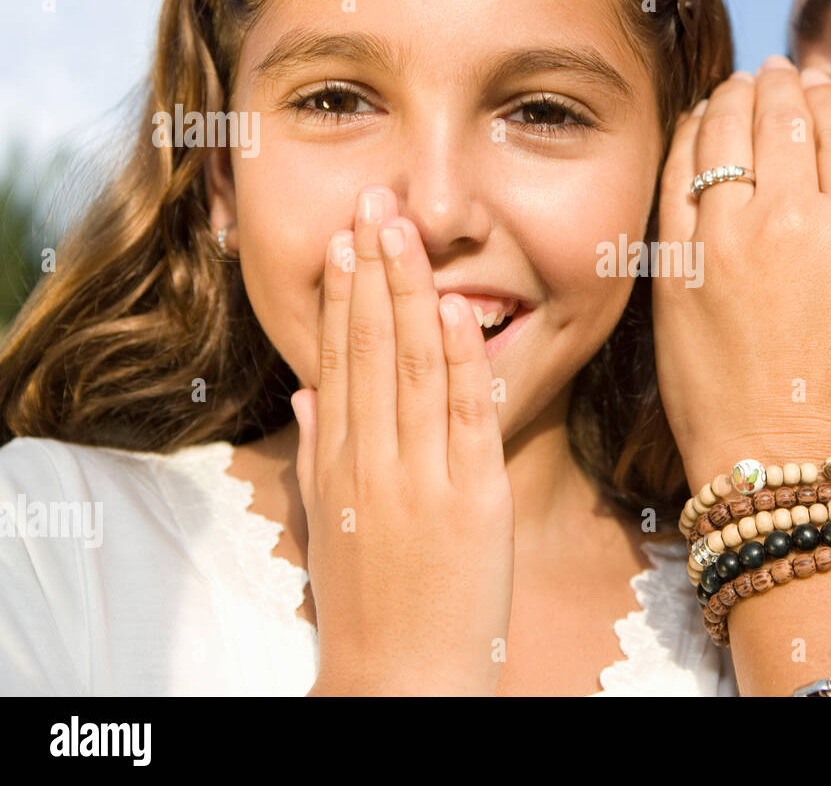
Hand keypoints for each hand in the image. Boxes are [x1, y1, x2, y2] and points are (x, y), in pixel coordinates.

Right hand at [291, 185, 512, 694]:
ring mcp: (420, 477)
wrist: (400, 678)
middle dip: (371, 273)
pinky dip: (461, 359)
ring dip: (408, 294)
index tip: (344, 239)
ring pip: (410, 368)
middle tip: (373, 204)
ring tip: (403, 232)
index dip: (341, 295)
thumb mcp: (330, 524)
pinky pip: (465, 415)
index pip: (336, 359)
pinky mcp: (472, 498)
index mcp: (338, 463)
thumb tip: (306, 392)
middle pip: (368, 349)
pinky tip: (457, 309)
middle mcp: (371, 460)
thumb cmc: (369, 602)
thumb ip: (319, 453)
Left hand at [653, 57, 830, 489]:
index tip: (821, 87)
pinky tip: (699, 120)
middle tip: (777, 71)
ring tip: (740, 85)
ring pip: (725, 131)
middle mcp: (794, 217)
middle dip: (781, 83)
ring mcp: (727, 236)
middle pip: (782, 117)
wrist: (782, 460)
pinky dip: (689, 134)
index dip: (829, 98)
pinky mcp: (678, 259)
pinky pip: (678, 172)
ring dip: (734, 96)